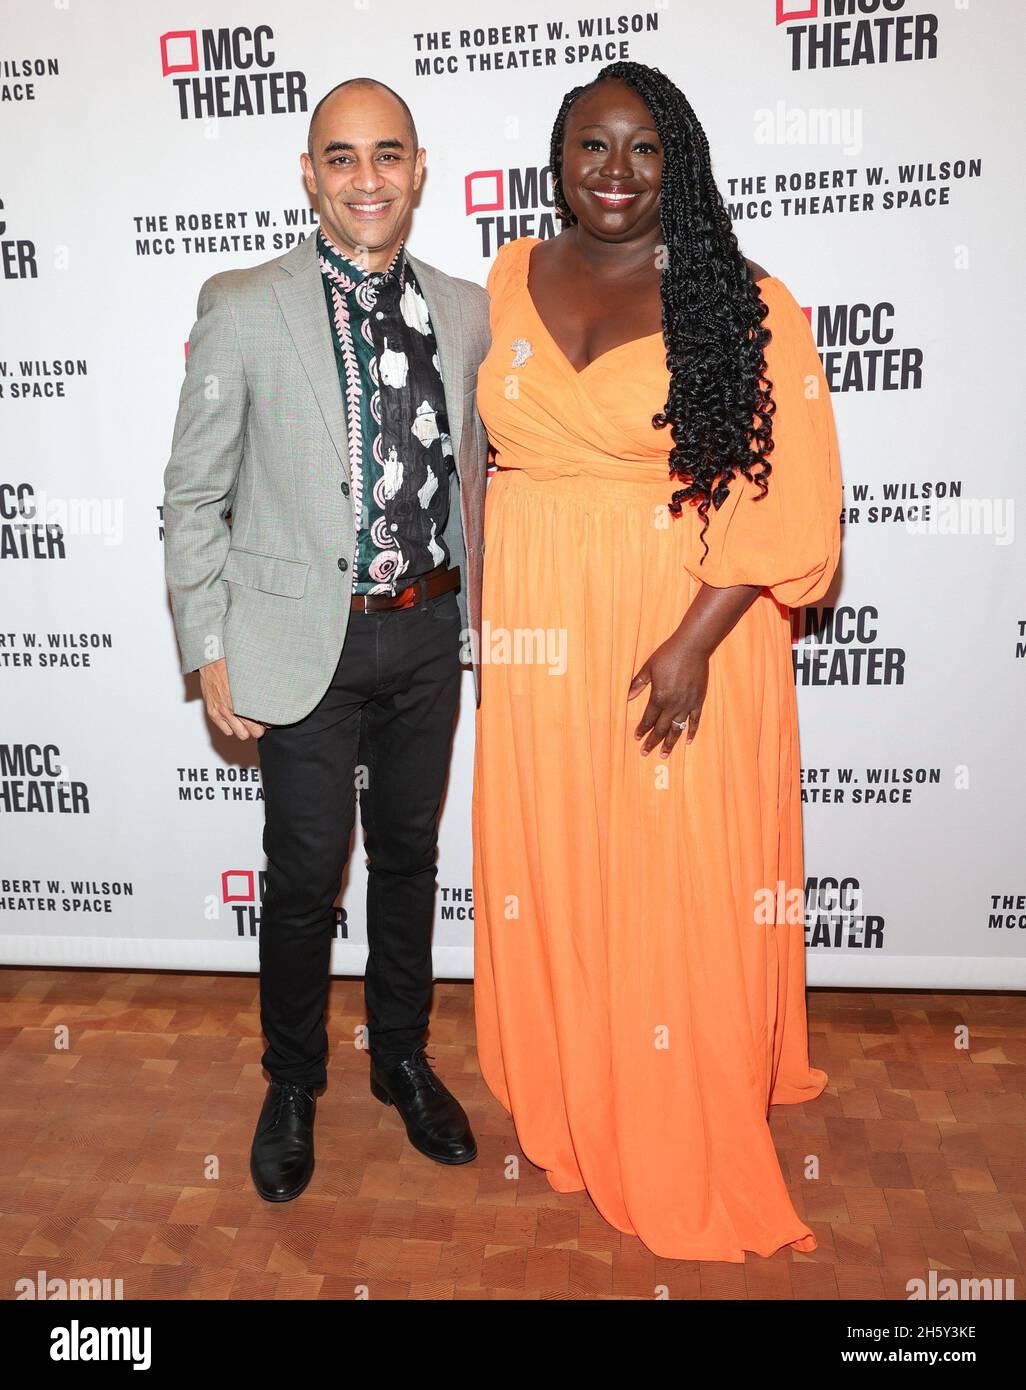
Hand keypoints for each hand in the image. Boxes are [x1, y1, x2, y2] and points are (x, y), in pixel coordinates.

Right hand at [198, 658, 269, 739]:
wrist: (212, 661)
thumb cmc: (231, 667)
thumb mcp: (251, 678)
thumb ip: (260, 692)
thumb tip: (269, 704)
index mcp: (244, 701)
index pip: (261, 724)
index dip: (267, 723)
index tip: (267, 720)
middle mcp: (233, 709)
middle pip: (253, 733)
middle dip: (257, 728)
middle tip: (258, 721)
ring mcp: (222, 712)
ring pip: (241, 734)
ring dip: (245, 729)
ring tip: (246, 720)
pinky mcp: (213, 713)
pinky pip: (226, 731)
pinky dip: (231, 728)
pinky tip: (234, 719)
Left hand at [628, 632, 707, 758]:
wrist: (692, 647)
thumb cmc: (668, 655)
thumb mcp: (648, 668)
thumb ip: (637, 684)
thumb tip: (626, 698)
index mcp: (659, 697)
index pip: (648, 719)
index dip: (641, 730)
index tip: (636, 738)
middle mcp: (673, 705)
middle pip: (660, 729)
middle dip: (652, 742)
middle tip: (644, 753)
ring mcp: (687, 704)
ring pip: (677, 729)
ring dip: (669, 743)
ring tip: (664, 755)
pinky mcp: (698, 701)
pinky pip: (694, 721)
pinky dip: (691, 732)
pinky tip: (687, 742)